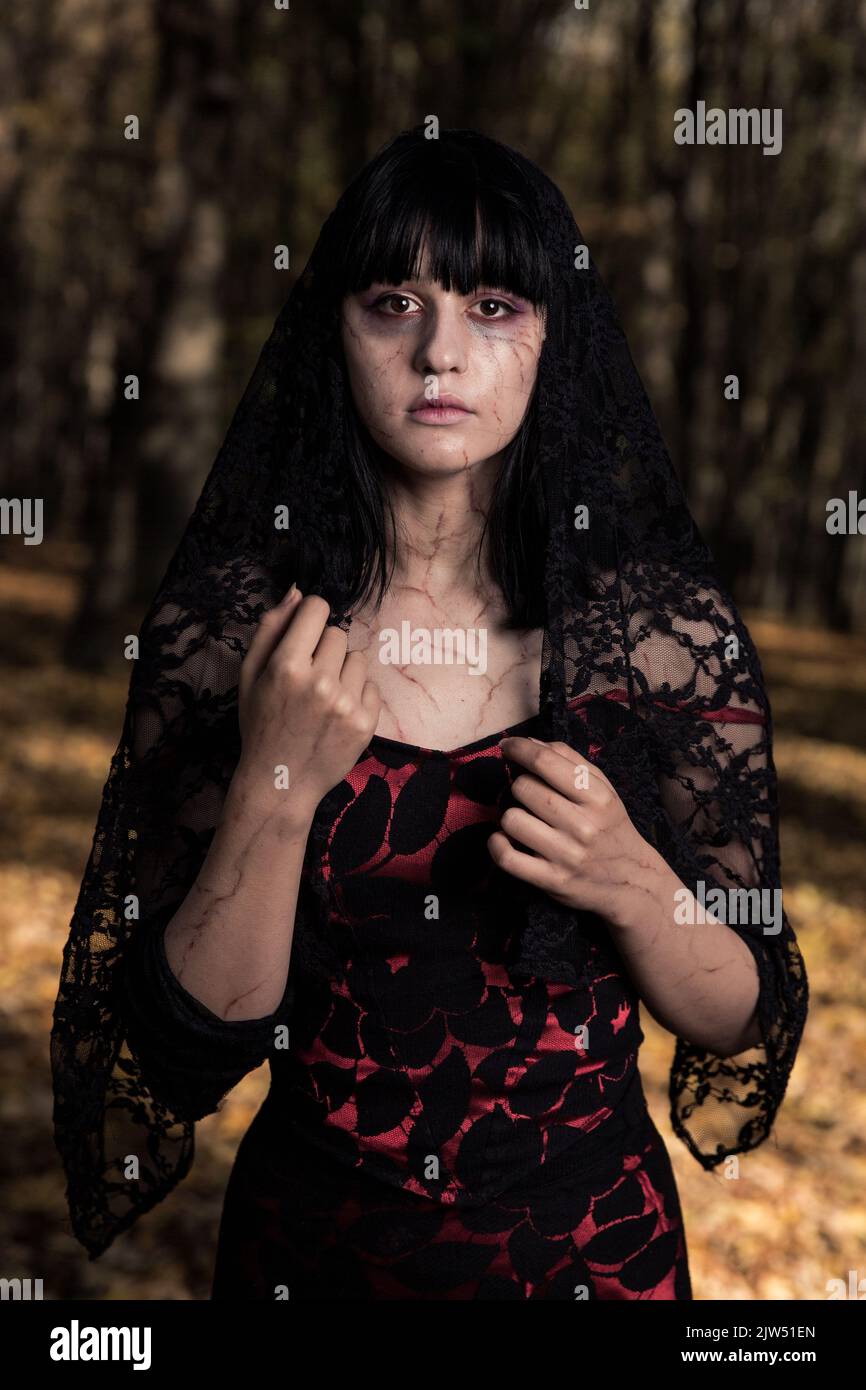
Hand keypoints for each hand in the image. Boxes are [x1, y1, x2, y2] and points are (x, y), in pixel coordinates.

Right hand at [235, 585, 380, 821]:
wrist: (280, 781)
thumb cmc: (261, 724)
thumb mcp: (250, 674)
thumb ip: (271, 628)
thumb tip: (298, 591)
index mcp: (287, 666)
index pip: (317, 609)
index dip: (310, 617)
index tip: (305, 635)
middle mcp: (319, 682)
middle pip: (338, 633)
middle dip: (323, 649)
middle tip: (308, 677)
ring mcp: (346, 704)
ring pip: (358, 658)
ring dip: (343, 671)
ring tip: (323, 697)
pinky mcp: (366, 723)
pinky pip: (372, 686)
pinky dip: (357, 696)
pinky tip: (336, 713)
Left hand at [488, 736, 665, 930]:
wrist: (632, 882)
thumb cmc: (611, 829)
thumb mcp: (604, 791)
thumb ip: (570, 761)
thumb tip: (530, 742)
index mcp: (598, 798)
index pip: (546, 762)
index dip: (519, 749)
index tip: (508, 746)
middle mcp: (583, 826)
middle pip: (524, 789)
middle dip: (519, 785)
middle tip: (528, 794)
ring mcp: (567, 855)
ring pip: (512, 820)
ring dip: (510, 816)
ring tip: (525, 820)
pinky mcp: (552, 880)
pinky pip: (507, 857)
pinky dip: (497, 844)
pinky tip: (503, 838)